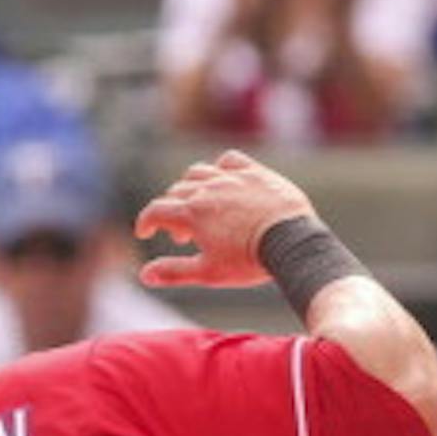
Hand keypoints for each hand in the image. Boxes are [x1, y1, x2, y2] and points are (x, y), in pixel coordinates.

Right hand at [133, 150, 316, 288]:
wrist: (291, 241)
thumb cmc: (249, 260)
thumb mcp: (209, 272)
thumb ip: (174, 272)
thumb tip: (144, 275)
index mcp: (192, 213)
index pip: (156, 211)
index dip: (145, 223)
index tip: (145, 233)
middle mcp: (207, 190)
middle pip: (175, 192)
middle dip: (172, 213)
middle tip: (184, 237)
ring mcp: (231, 178)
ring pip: (198, 172)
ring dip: (190, 187)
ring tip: (198, 205)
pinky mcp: (255, 173)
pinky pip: (230, 160)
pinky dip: (220, 167)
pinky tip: (223, 178)